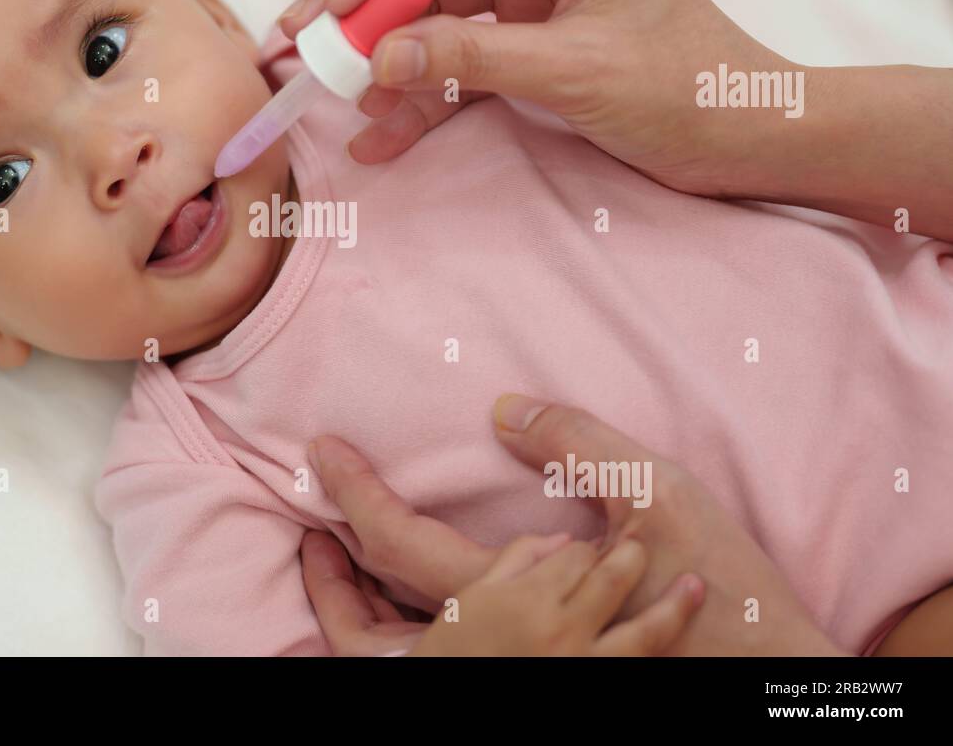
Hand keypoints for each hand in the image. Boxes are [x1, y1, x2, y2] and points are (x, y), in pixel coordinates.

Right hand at [279, 0, 792, 196]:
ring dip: (387, 61)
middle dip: (365, 11)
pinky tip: (382, 134)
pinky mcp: (528, 51)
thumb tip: (382, 54)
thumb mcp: (577, 71)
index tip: (328, 9)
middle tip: (300, 46)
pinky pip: (458, 66)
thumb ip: (477, 58)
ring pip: (435, 21)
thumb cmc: (691, 91)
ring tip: (340, 100)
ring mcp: (531, 4)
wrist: (750, 144)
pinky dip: (422, 99)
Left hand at [302, 394, 845, 654]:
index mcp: (515, 597)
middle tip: (312, 512)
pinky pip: (447, 648)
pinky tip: (416, 582)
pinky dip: (409, 615)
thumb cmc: (719, 585)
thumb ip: (577, 446)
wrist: (765, 666)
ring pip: (406, 645)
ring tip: (343, 544)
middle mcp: (502, 642)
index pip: (401, 546)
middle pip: (377, 627)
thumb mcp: (657, 494)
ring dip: (362, 599)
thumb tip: (505, 410)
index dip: (353, 495)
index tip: (322, 451)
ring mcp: (519, 660)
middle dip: (330, 573)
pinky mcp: (541, 664)